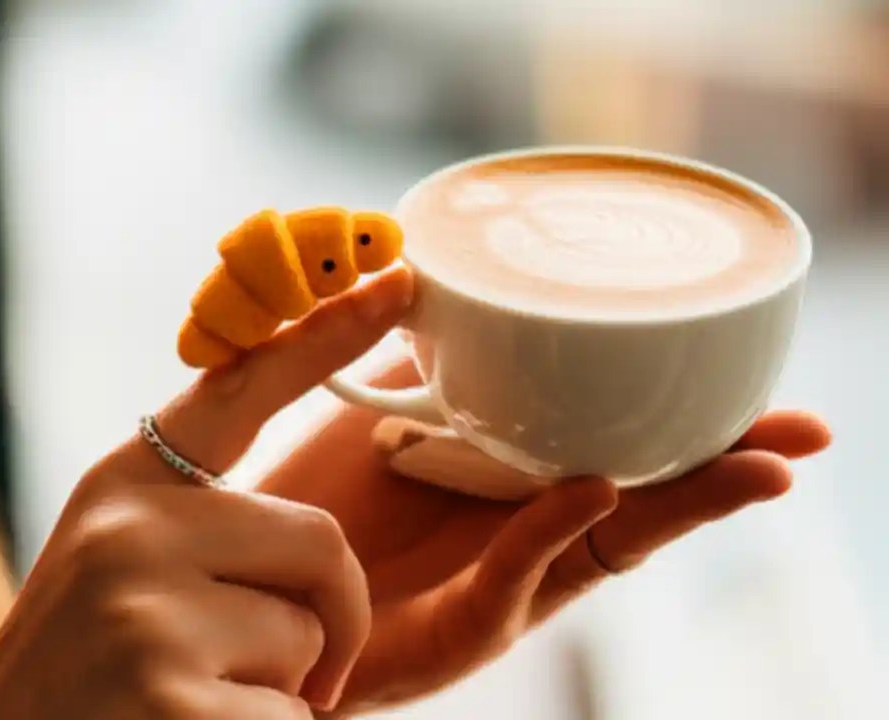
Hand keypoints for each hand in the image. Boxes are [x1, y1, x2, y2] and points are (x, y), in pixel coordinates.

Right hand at [0, 271, 416, 718]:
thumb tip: (314, 528)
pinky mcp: (172, 704)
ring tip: (192, 706)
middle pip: (320, 540)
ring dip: (282, 689)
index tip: (400, 279)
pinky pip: (294, 717)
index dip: (326, 335)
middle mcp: (128, 533)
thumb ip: (196, 522)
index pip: (240, 389)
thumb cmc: (74, 675)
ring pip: (310, 634)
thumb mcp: (112, 565)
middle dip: (328, 617)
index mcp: (121, 486)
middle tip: (279, 672)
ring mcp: (147, 616)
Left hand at [259, 360, 831, 715]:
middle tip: (800, 434)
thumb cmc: (327, 501)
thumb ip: (435, 364)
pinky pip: (515, 578)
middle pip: (647, 500)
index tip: (761, 384)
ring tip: (753, 469)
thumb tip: (455, 282)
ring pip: (610, 546)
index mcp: (522, 482)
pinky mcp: (465, 629)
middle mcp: (530, 532)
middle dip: (725, 468)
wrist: (255, 578)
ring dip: (681, 506)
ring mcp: (507, 583)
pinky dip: (551, 531)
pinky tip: (591, 490)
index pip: (626, 451)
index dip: (692, 425)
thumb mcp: (384, 413)